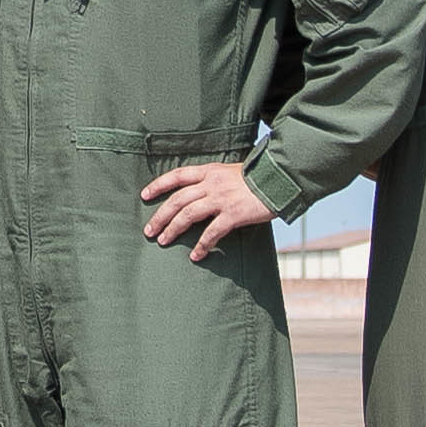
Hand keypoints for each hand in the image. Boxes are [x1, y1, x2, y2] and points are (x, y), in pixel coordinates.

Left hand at [138, 159, 272, 256]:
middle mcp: (212, 183)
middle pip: (177, 199)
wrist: (280, 180)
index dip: (159, 185)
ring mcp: (222, 199)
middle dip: (160, 215)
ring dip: (173, 229)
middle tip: (149, 231)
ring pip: (188, 214)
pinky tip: (195, 255)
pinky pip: (212, 232)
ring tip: (163, 241)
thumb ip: (216, 180)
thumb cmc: (259, 178)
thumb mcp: (232, 172)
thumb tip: (202, 192)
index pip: (177, 175)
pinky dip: (202, 245)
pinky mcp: (234, 214)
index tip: (144, 195)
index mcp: (210, 171)